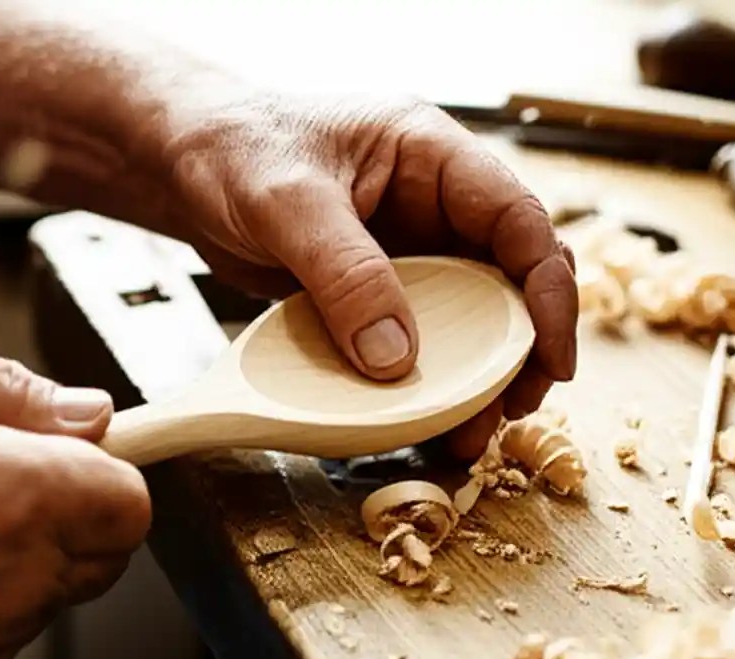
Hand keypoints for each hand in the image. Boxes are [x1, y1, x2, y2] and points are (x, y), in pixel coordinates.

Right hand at [0, 333, 147, 658]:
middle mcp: (13, 578)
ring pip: (56, 589)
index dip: (106, 469)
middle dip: (72, 509)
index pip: (130, 500)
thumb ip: (3, 385)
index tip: (66, 451)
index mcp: (14, 493)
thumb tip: (88, 411)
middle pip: (104, 549)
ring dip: (24, 553)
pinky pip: (7, 629)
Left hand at [159, 92, 576, 459]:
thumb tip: (397, 357)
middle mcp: (431, 201)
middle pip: (508, 275)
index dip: (549, 288)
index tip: (550, 355)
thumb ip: (344, 272)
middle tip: (512, 409)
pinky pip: (419, 335)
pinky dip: (428, 379)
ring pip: (470, 314)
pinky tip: (424, 419)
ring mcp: (407, 246)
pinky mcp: (376, 286)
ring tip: (470, 432)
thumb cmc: (233, 150)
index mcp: (430, 154)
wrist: (184, 164)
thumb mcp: (288, 201)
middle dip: (521, 345)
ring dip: (477, 374)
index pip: (517, 218)